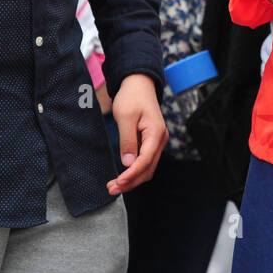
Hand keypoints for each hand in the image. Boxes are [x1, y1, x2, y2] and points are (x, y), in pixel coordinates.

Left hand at [106, 73, 167, 195]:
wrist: (139, 84)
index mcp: (156, 133)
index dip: (132, 174)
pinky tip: (123, 176)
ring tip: (114, 186)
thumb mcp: (126, 116)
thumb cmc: (132, 97)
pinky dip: (134, 171)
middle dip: (131, 181)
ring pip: (147, 167)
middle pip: (148, 169)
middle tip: (112, 189)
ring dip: (132, 179)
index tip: (118, 182)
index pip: (145, 160)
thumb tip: (128, 163)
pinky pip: (145, 161)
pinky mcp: (151, 142)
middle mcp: (160, 139)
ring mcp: (157, 141)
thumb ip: (128, 140)